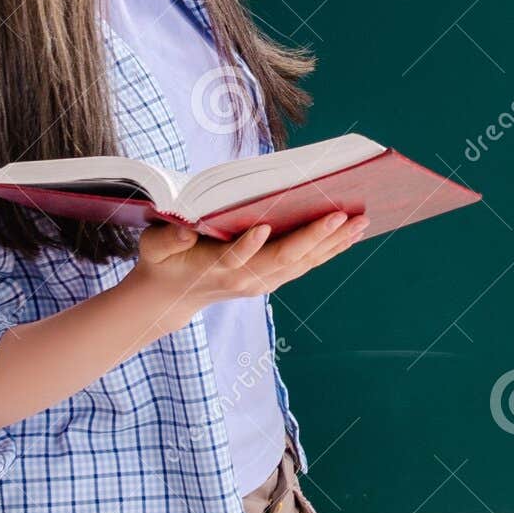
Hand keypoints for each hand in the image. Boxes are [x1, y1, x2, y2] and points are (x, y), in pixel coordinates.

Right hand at [130, 211, 368, 317]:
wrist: (171, 297)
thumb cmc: (162, 261)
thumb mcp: (154, 248)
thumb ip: (167, 239)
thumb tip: (183, 230)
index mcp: (213, 269)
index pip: (234, 259)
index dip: (249, 246)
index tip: (263, 227)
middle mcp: (244, 279)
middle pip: (282, 260)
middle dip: (313, 237)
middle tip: (341, 215)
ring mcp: (261, 282)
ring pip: (302, 264)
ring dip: (332, 244)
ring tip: (360, 221)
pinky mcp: (272, 280)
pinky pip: (305, 265)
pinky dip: (329, 249)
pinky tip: (350, 234)